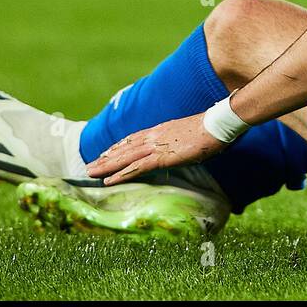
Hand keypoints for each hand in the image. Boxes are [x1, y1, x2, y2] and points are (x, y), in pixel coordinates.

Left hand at [86, 112, 225, 184]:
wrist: (216, 124)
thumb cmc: (210, 130)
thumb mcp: (190, 134)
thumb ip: (181, 140)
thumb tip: (181, 147)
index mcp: (161, 130)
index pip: (134, 138)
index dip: (119, 146)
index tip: (107, 152)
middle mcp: (154, 136)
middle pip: (125, 147)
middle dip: (106, 158)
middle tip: (91, 165)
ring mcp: (156, 146)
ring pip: (125, 158)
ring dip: (106, 166)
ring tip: (91, 172)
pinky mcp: (161, 157)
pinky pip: (136, 168)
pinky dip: (120, 175)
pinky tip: (109, 181)